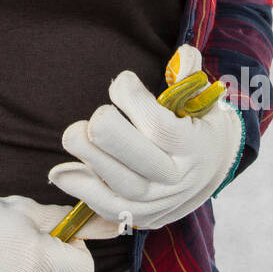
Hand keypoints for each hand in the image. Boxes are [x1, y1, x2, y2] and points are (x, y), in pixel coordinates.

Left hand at [46, 47, 243, 230]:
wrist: (211, 172)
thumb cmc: (199, 125)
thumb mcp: (204, 98)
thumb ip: (190, 75)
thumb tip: (182, 53)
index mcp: (195, 147)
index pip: (157, 124)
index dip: (130, 98)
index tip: (122, 82)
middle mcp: (178, 179)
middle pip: (134, 156)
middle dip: (106, 130)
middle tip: (97, 116)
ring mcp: (158, 202)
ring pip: (118, 183)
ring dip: (88, 157)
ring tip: (73, 135)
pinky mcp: (140, 217)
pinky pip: (106, 207)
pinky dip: (79, 188)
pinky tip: (60, 171)